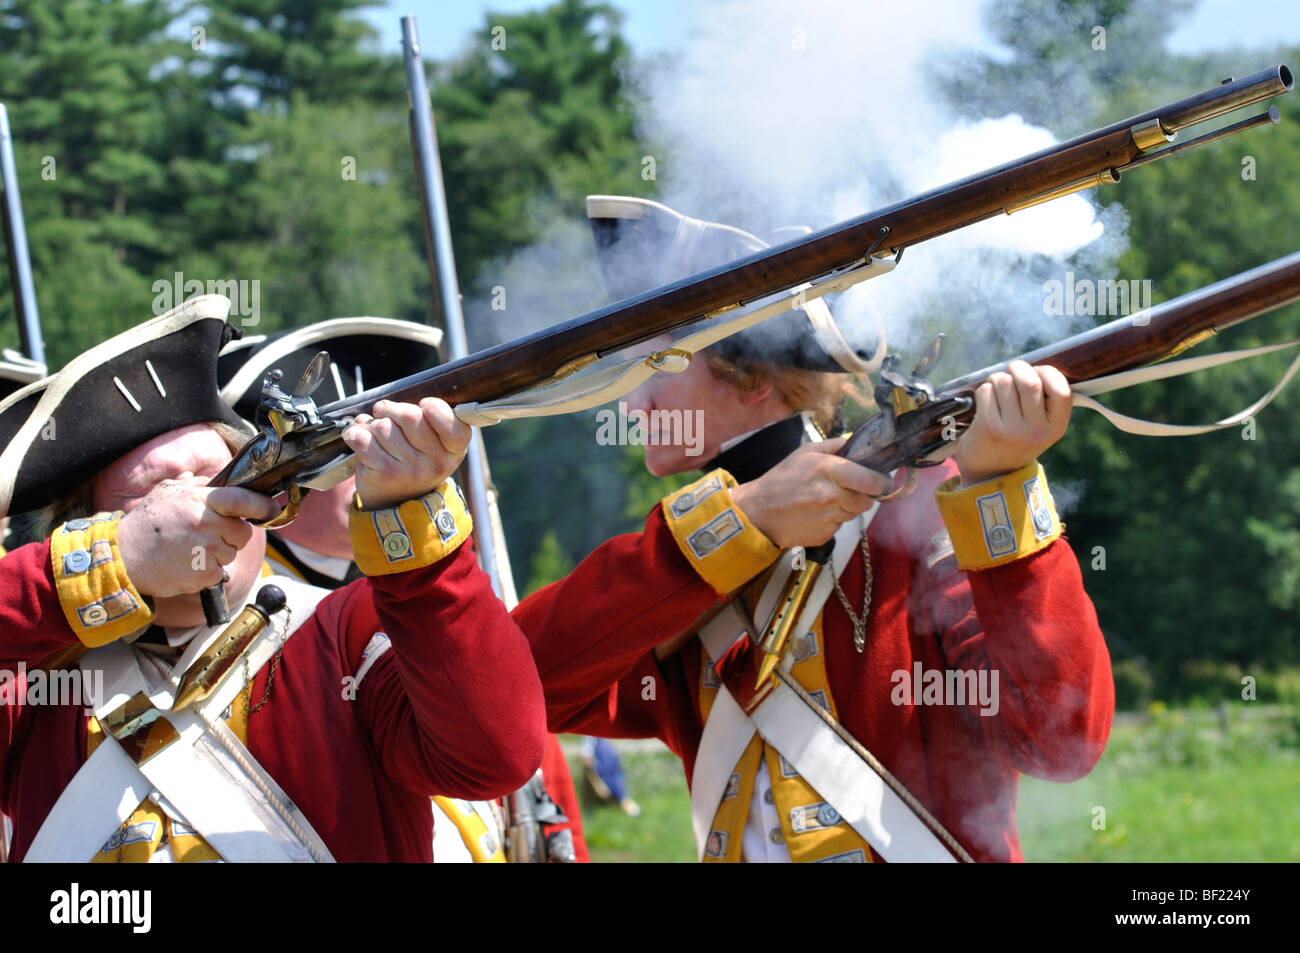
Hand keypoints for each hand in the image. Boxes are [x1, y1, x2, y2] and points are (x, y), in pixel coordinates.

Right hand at [117, 477, 279, 596]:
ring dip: (217, 555)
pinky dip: (207, 572)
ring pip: (231, 553)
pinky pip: (219, 573)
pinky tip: (186, 565)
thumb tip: (217, 480)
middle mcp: (206, 523)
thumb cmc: (146, 524)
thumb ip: (196, 485)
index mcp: (200, 500)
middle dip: (231, 536)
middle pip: (242, 532)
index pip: (241, 499)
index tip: (272, 509)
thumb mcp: (167, 493)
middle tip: (206, 536)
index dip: (261, 505)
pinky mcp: (204, 573)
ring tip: (189, 550)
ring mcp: (206, 550)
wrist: (122, 557)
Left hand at [341, 397, 471, 509]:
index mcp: (454, 450)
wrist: (397, 502)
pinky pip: (364, 440)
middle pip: (411, 416)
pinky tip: (356, 437)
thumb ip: (426, 422)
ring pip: (384, 426)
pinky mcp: (386, 474)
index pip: (453, 424)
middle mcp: (436, 462)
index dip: (437, 408)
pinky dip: (355, 434)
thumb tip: (384, 406)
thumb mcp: (434, 446)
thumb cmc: (415, 462)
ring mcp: (411, 470)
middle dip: (392, 410)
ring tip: (374, 433)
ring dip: (372, 425)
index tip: (424, 405)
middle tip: (385, 413)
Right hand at [729, 437, 891, 547]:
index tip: (882, 481)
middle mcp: (832, 496)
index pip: (872, 481)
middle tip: (846, 489)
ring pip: (853, 514)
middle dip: (862, 495)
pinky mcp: (824, 535)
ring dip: (846, 508)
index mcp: (829, 471)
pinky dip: (832, 521)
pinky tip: (815, 513)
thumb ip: (834, 446)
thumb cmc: (780, 479)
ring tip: (824, 500)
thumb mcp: (804, 452)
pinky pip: (839, 527)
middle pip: (867, 500)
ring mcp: (828, 518)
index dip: (882, 482)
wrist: (757, 511)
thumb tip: (856, 443)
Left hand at [953, 360, 1071, 485]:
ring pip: (1004, 382)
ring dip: (997, 380)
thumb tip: (1036, 365)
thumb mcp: (1041, 426)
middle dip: (1017, 368)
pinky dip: (984, 391)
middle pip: (1029, 381)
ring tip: (997, 393)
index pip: (1062, 390)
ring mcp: (1013, 430)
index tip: (1037, 374)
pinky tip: (985, 404)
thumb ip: (1045, 400)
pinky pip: (986, 392)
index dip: (1048, 373)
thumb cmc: (1016, 438)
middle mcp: (1037, 430)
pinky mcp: (990, 428)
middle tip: (1011, 372)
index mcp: (1056, 427)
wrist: (990, 472)